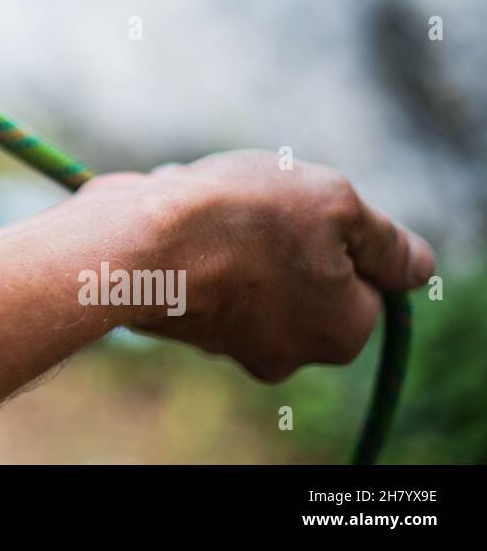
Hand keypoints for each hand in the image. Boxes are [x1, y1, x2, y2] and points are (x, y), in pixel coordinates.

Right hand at [74, 150, 434, 381]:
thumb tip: (416, 265)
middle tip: (258, 200)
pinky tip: (173, 210)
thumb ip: (386, 239)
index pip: (365, 275)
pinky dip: (191, 234)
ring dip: (232, 224)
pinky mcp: (179, 318)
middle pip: (304, 269)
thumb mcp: (337, 206)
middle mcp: (287, 351)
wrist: (134, 243)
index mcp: (342, 332)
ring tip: (205, 199)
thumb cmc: (242, 220)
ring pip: (250, 263)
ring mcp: (228, 339)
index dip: (340, 231)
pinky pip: (200, 265)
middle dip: (283, 228)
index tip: (308, 210)